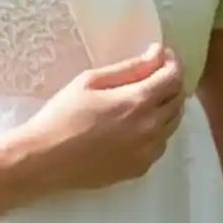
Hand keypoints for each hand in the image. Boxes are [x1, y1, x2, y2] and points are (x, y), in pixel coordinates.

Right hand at [16, 43, 185, 192]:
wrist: (44, 159)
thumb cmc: (62, 115)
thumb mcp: (91, 81)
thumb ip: (129, 67)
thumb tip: (156, 54)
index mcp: (137, 102)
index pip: (173, 78)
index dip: (172, 62)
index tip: (161, 54)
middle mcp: (150, 129)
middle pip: (177, 100)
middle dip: (171, 82)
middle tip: (154, 72)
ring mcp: (147, 152)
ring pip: (172, 124)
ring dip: (166, 106)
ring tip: (146, 97)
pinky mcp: (140, 169)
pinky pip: (160, 144)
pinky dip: (157, 129)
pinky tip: (137, 125)